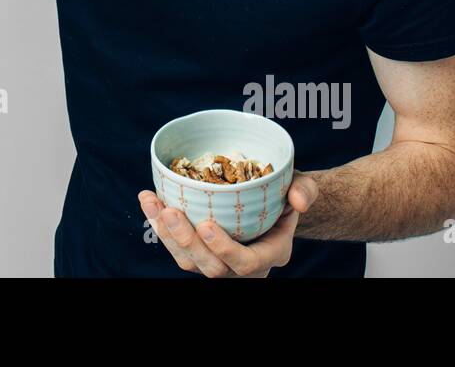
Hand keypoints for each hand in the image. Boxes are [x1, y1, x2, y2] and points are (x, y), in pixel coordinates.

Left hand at [138, 171, 319, 276]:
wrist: (273, 201)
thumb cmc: (288, 193)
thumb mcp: (304, 188)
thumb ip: (305, 191)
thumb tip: (298, 200)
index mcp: (270, 253)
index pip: (247, 263)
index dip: (224, 249)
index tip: (206, 224)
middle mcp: (242, 266)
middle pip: (211, 267)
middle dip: (188, 242)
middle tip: (172, 212)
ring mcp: (219, 261)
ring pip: (189, 260)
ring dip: (167, 234)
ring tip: (152, 202)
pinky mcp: (200, 252)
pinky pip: (177, 247)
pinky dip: (159, 224)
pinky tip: (149, 200)